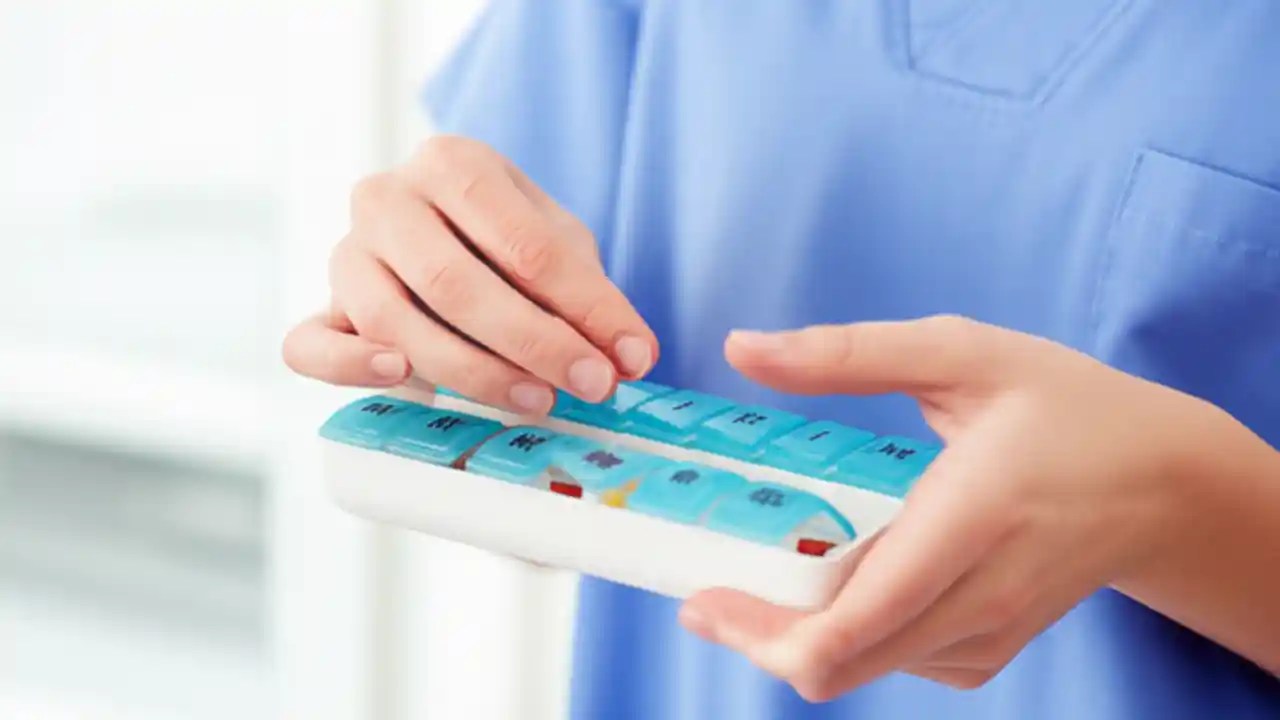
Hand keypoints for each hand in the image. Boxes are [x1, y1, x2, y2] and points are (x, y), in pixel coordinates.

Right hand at [283, 136, 656, 412]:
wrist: (445, 233)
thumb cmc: (507, 241)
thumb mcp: (558, 245)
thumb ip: (590, 295)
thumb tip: (629, 357)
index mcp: (451, 163)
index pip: (524, 243)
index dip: (586, 307)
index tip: (630, 357)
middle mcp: (385, 199)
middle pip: (456, 282)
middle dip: (536, 343)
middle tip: (592, 385)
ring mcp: (345, 255)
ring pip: (392, 320)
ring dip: (472, 370)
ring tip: (537, 399)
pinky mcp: (323, 310)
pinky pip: (308, 346)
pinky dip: (351, 365)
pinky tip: (402, 377)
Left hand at [679, 315, 1220, 699]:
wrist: (1164, 481)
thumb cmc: (1067, 407)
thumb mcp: (962, 353)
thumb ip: (846, 354)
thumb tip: (742, 348)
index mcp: (968, 520)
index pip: (852, 623)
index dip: (760, 630)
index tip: (701, 600)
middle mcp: (978, 597)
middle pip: (841, 665)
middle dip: (758, 639)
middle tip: (709, 593)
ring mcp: (988, 635)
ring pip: (863, 671)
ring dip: (797, 637)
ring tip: (759, 580)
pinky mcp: (990, 650)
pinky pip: (897, 663)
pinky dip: (848, 637)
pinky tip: (833, 586)